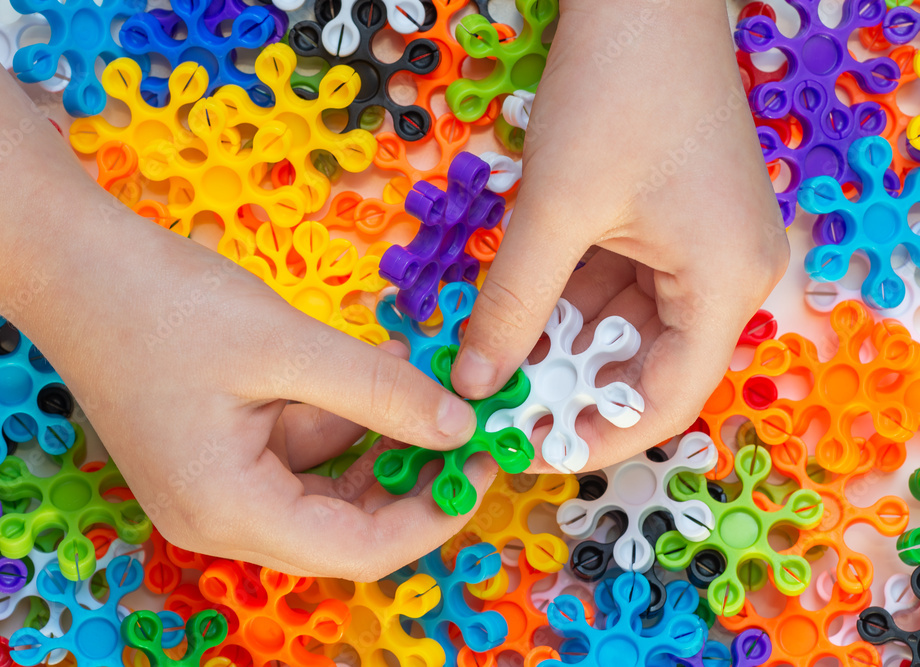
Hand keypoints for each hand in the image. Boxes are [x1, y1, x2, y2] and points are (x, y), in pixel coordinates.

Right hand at [0, 0, 492, 580]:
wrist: (71, 265)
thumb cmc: (164, 304)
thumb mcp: (286, 346)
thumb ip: (379, 394)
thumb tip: (460, 428)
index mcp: (230, 510)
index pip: (361, 549)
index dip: (434, 512)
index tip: (484, 461)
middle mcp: (219, 518)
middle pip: (346, 527)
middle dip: (411, 476)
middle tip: (467, 424)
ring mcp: (213, 489)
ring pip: (326, 486)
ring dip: (379, 440)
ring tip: (424, 381)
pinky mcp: (215, 455)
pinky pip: (297, 453)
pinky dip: (339, 419)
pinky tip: (373, 372)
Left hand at [451, 0, 788, 470]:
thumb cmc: (616, 89)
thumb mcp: (554, 211)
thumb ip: (513, 304)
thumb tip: (476, 382)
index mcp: (724, 281)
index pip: (665, 399)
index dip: (597, 435)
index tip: (532, 450)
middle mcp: (728, 275)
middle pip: (647, 366)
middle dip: (572, 388)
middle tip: (501, 408)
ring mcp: (703, 249)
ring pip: (627, 328)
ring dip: (563, 346)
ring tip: (498, 364)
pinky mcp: (673, 226)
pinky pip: (621, 287)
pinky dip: (570, 304)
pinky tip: (519, 315)